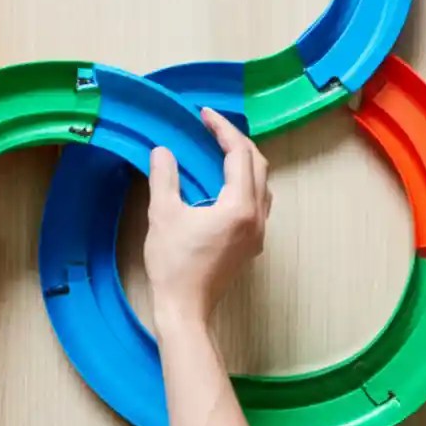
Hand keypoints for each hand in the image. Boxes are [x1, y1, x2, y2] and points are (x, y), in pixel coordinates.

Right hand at [144, 108, 271, 329]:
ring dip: (245, 162)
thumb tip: (163, 150)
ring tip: (219, 149)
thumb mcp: (163, 215)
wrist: (185, 310)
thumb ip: (165, 177)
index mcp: (239, 206)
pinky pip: (257, 202)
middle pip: (258, 165)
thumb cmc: (174, 265)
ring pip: (262, 184)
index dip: (222, 129)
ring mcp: (258, 232)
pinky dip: (244, 183)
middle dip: (237, 141)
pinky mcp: (251, 244)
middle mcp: (257, 217)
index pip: (239, 154)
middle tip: (212, 128)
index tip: (204, 115)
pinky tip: (223, 183)